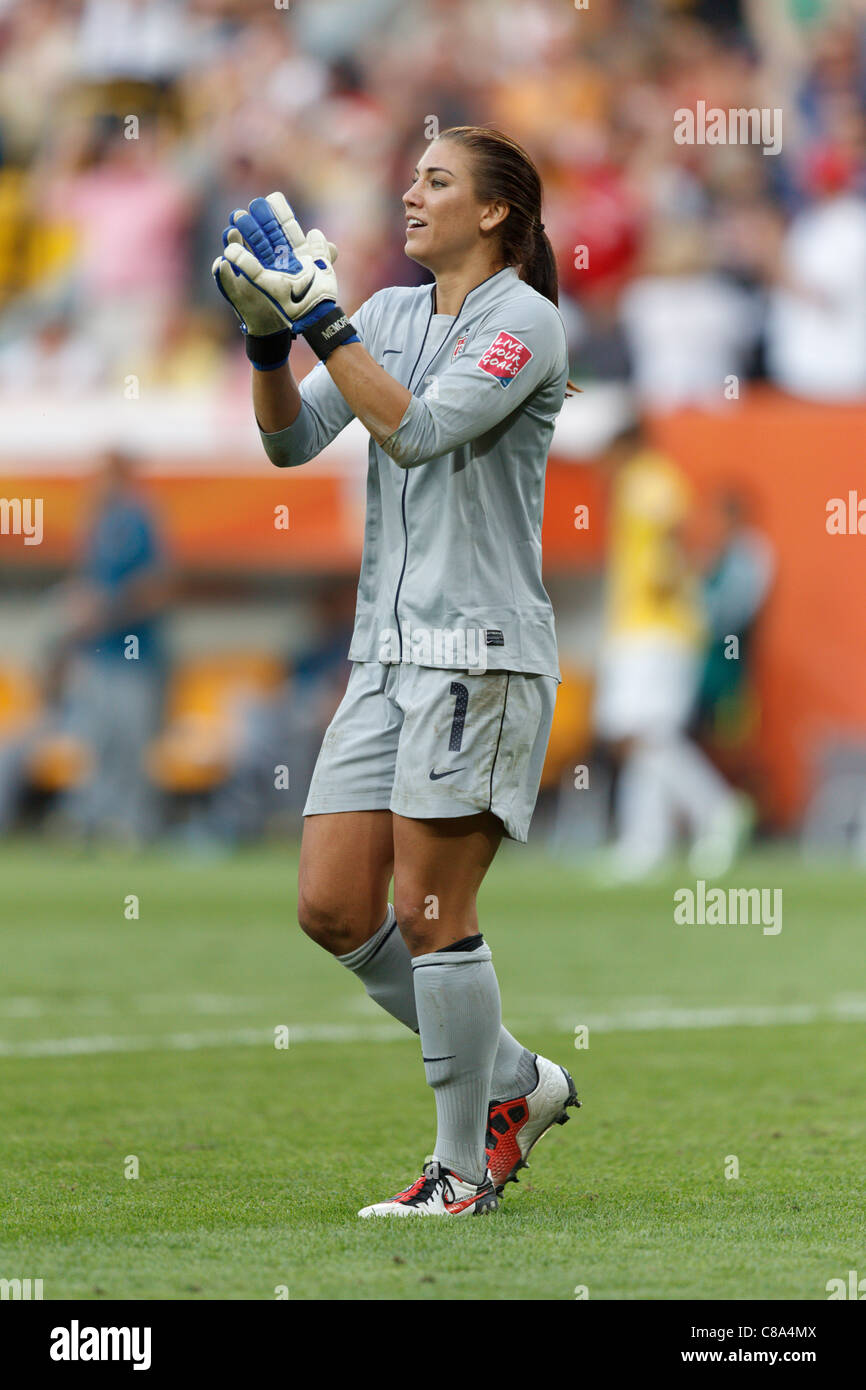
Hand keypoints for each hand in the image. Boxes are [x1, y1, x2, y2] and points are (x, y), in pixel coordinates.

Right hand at [218, 193, 339, 330]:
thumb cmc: (310, 296)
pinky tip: (222, 263)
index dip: (279, 214)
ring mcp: (258, 272)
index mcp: (289, 251)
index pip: (283, 228)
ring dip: (234, 242)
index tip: (272, 199)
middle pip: (259, 236)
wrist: (299, 321)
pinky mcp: (246, 289)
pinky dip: (224, 273)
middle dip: (250, 225)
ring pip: (242, 253)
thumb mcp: (322, 274)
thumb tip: (321, 237)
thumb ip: (323, 255)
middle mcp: (272, 257)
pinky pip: (231, 281)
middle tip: (242, 214)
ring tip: (230, 233)